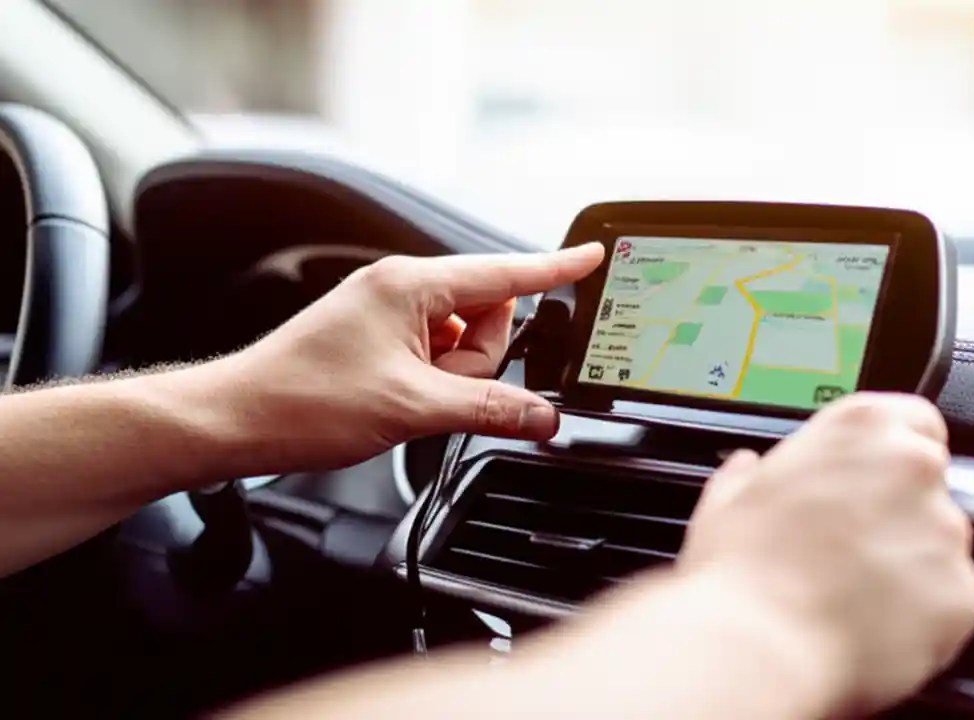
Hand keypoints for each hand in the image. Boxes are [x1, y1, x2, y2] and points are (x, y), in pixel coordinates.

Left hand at [209, 244, 603, 473]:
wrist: (236, 420)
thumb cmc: (304, 400)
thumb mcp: (412, 408)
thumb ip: (489, 408)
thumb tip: (541, 416)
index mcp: (412, 285)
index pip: (504, 274)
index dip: (554, 269)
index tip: (592, 255)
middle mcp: (401, 289)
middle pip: (485, 319)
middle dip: (477, 363)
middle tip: (436, 394)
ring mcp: (388, 314)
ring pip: (461, 344)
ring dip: (453, 380)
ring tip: (406, 402)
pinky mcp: (378, 340)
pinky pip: (434, 357)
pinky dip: (434, 384)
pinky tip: (403, 404)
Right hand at [680, 394, 973, 716]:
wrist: (759, 648)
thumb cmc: (739, 572)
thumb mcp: (728, 500)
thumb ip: (752, 476)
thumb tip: (749, 471)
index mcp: (862, 427)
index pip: (916, 421)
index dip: (894, 457)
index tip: (875, 484)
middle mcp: (914, 466)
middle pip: (929, 486)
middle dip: (900, 516)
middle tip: (851, 551)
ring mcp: (946, 530)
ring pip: (941, 547)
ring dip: (911, 568)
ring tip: (855, 599)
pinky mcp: (964, 592)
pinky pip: (952, 602)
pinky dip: (925, 617)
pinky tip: (875, 628)